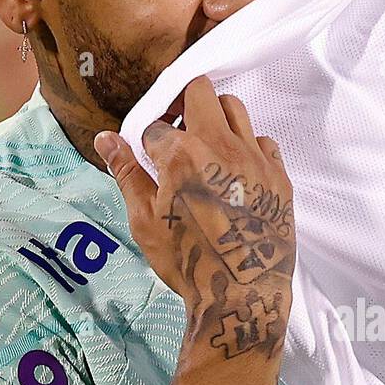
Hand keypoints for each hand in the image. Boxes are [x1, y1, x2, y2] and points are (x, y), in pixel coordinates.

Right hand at [94, 76, 294, 361]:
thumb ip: (127, 173)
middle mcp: (220, 145)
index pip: (158, 123)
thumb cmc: (187, 262)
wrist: (243, 293)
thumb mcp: (145, 220)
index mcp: (181, 154)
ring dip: (216, 117)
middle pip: (199, 90)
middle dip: (183, 103)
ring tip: (208, 147)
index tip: (152, 156)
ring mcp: (254, 158)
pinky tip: (236, 171)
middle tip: (179, 132)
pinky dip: (247, 145)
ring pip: (235, 108)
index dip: (150, 138)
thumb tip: (105, 137)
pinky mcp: (279, 175)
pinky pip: (263, 140)